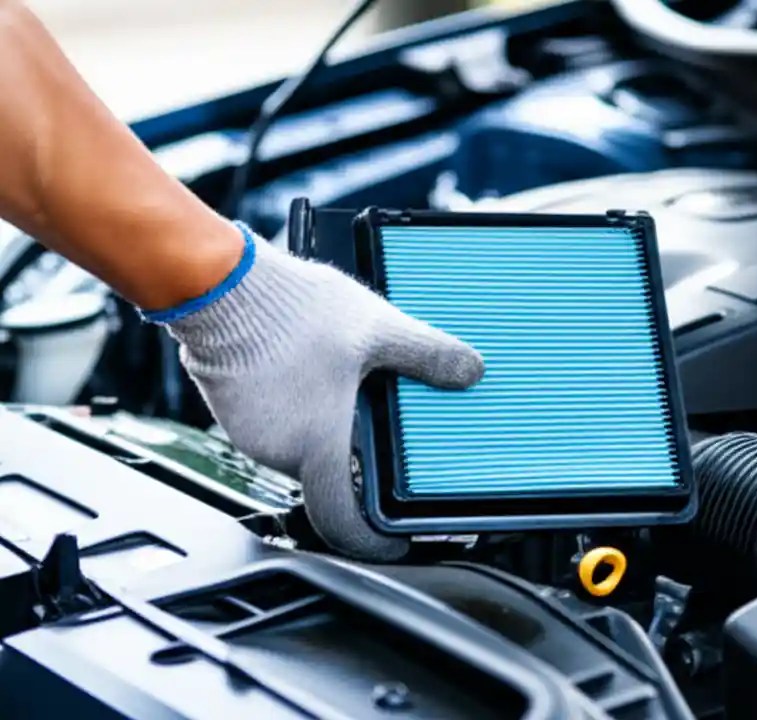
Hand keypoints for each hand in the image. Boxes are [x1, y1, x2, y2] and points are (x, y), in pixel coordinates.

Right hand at [156, 225, 483, 560]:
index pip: (342, 521)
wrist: (219, 282)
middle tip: (382, 423)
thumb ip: (426, 355)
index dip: (370, 540)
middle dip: (358, 457)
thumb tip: (470, 371)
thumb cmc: (289, 312)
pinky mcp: (233, 407)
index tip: (391, 540)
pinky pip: (276, 421)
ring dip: (328, 425)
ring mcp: (249, 431)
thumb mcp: (377, 330)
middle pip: (328, 474)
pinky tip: (313, 368)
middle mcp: (277, 451)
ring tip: (349, 382)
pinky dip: (301, 407)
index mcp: (315, 447)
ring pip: (301, 444)